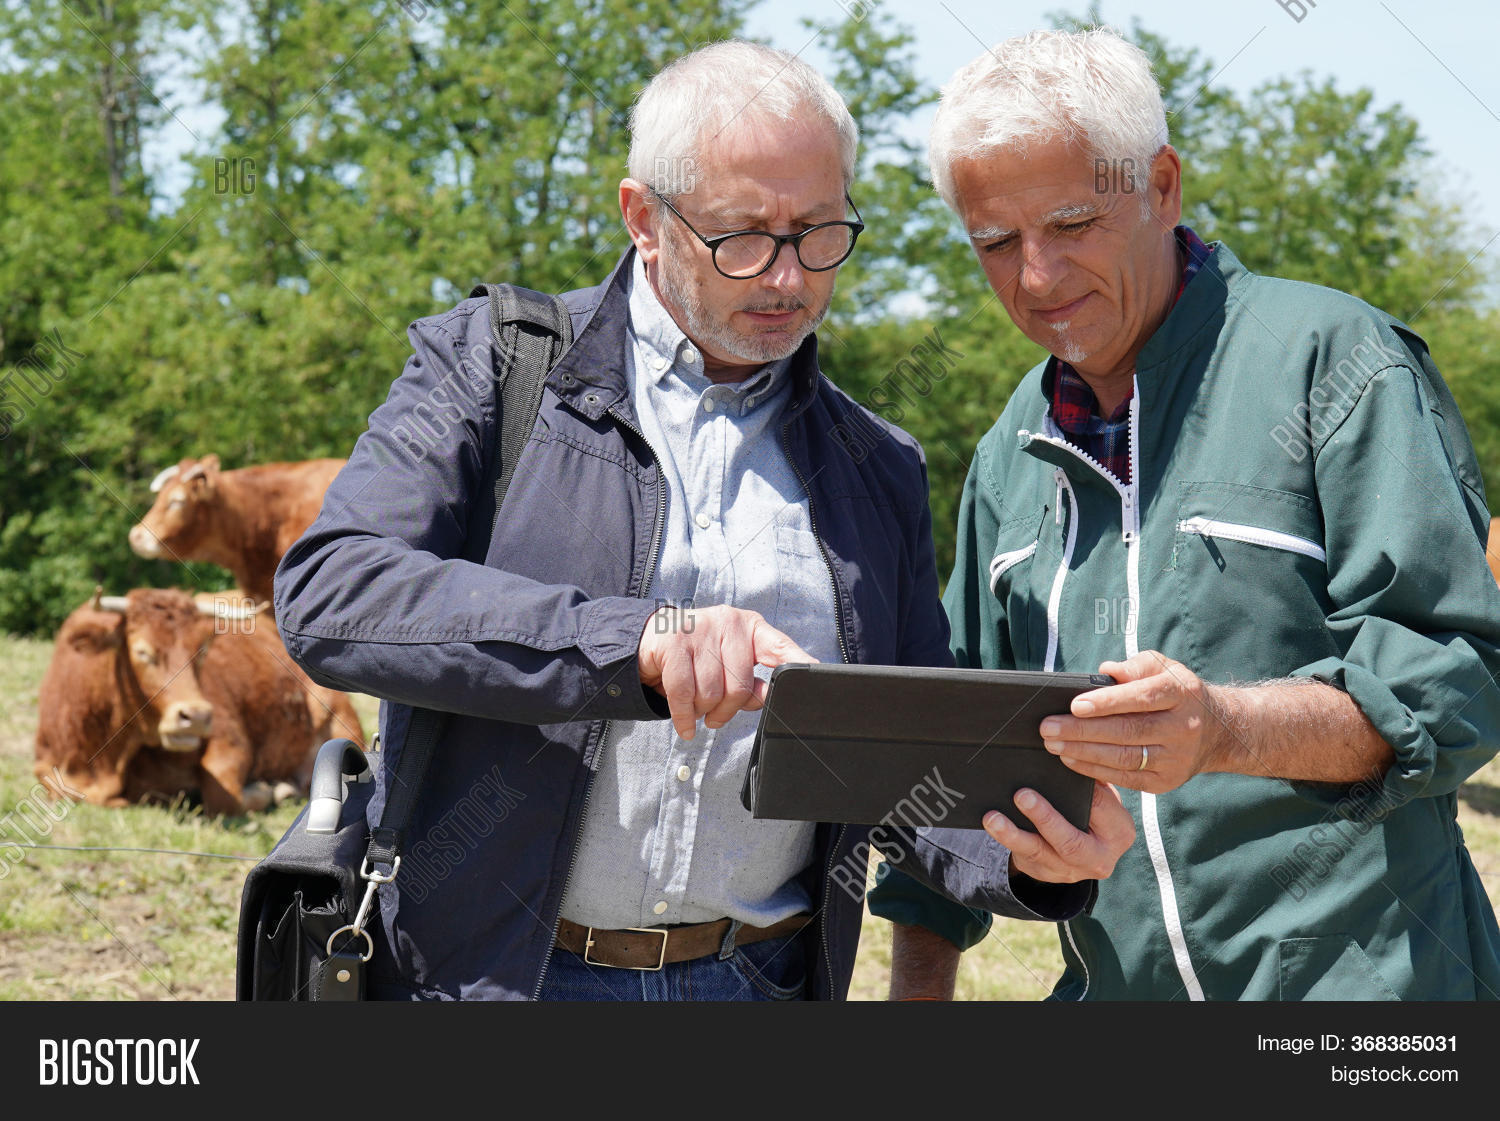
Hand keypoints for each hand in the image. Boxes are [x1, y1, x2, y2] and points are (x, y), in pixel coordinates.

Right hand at [637, 604, 815, 738]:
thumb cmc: (698, 658)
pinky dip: (684, 717)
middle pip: (740, 686)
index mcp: (750, 627)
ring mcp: (700, 630)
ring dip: (702, 711)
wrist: (650, 641)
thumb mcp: (729, 666)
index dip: (797, 661)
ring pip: (711, 693)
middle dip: (726, 710)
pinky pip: (684, 693)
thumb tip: (769, 697)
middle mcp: (728, 623)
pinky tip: (685, 725)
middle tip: (715, 715)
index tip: (815, 671)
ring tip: (696, 705)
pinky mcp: (673, 643)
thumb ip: (752, 683)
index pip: (779, 647)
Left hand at [982, 781, 1134, 883]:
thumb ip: (1096, 784)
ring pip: (1039, 852)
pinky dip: (1006, 840)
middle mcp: (1098, 859)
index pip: (1102, 809)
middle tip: (1022, 796)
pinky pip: (1024, 857)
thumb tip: (1073, 757)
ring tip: (993, 818)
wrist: (1085, 854)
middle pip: (1071, 842)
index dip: (1083, 793)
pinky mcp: (1045, 873)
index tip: (1062, 770)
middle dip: (1045, 818)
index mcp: (1119, 834)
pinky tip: (992, 825)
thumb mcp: (1105, 800)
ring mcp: (1070, 870)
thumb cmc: (1094, 816)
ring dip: (1013, 834)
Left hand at [1038, 650, 1228, 792]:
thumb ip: (1135, 667)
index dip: (1107, 702)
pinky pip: (1125, 777)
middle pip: (1127, 731)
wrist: (1217, 732)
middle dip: (1083, 730)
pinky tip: (1071, 760)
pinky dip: (1095, 770)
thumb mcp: (1164, 668)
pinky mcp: (1165, 781)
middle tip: (1048, 727)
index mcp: (1181, 693)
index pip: (1141, 697)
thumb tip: (1106, 671)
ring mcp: (1175, 758)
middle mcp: (1183, 727)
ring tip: (1053, 743)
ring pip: (1123, 757)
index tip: (1074, 705)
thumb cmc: (1176, 693)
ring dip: (1083, 752)